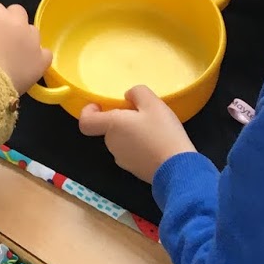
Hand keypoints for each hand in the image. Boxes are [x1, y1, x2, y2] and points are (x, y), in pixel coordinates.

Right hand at [0, 0, 51, 94]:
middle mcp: (19, 22)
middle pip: (17, 13)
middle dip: (10, 22)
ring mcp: (33, 40)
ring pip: (32, 31)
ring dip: (24, 37)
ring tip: (12, 54)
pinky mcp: (42, 59)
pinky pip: (45, 53)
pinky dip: (38, 56)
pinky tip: (27, 63)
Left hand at [79, 85, 196, 183]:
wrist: (178, 169)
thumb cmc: (163, 132)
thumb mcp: (153, 103)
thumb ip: (137, 92)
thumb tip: (128, 96)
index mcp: (112, 127)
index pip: (86, 122)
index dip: (88, 111)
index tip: (100, 105)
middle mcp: (112, 145)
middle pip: (109, 129)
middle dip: (122, 120)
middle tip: (144, 115)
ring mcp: (123, 161)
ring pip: (121, 141)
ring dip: (132, 133)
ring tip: (155, 130)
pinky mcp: (134, 171)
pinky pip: (132, 153)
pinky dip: (140, 146)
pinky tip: (158, 144)